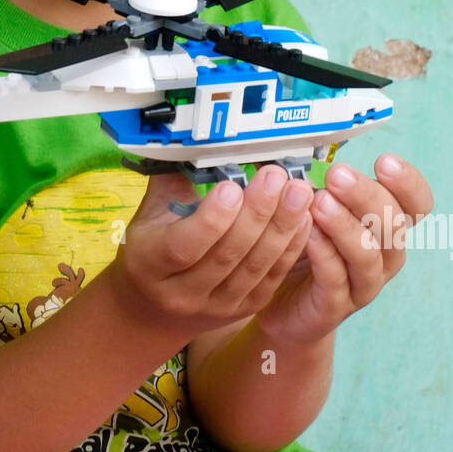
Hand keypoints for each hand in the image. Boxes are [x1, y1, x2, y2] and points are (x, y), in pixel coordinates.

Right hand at [106, 166, 314, 340]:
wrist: (152, 310)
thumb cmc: (150, 250)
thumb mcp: (148, 217)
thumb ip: (171, 181)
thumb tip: (192, 141)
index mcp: (150, 264)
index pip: (182, 246)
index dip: (211, 219)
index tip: (233, 187)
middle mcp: (182, 293)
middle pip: (226, 255)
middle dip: (256, 214)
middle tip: (276, 177)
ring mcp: (216, 306)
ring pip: (254, 267)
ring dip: (281, 228)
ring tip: (298, 193)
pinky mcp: (244, 310)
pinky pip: (272, 278)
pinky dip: (291, 247)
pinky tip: (304, 219)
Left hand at [255, 153, 433, 347]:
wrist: (283, 307)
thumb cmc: (304, 247)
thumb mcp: (315, 208)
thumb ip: (319, 182)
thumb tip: (302, 145)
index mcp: (387, 226)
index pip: (417, 204)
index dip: (408, 183)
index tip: (383, 161)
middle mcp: (385, 255)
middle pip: (393, 224)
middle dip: (366, 195)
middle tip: (336, 175)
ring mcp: (363, 284)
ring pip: (368, 254)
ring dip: (345, 225)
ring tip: (319, 202)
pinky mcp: (335, 306)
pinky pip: (336, 279)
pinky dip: (324, 254)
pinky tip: (308, 235)